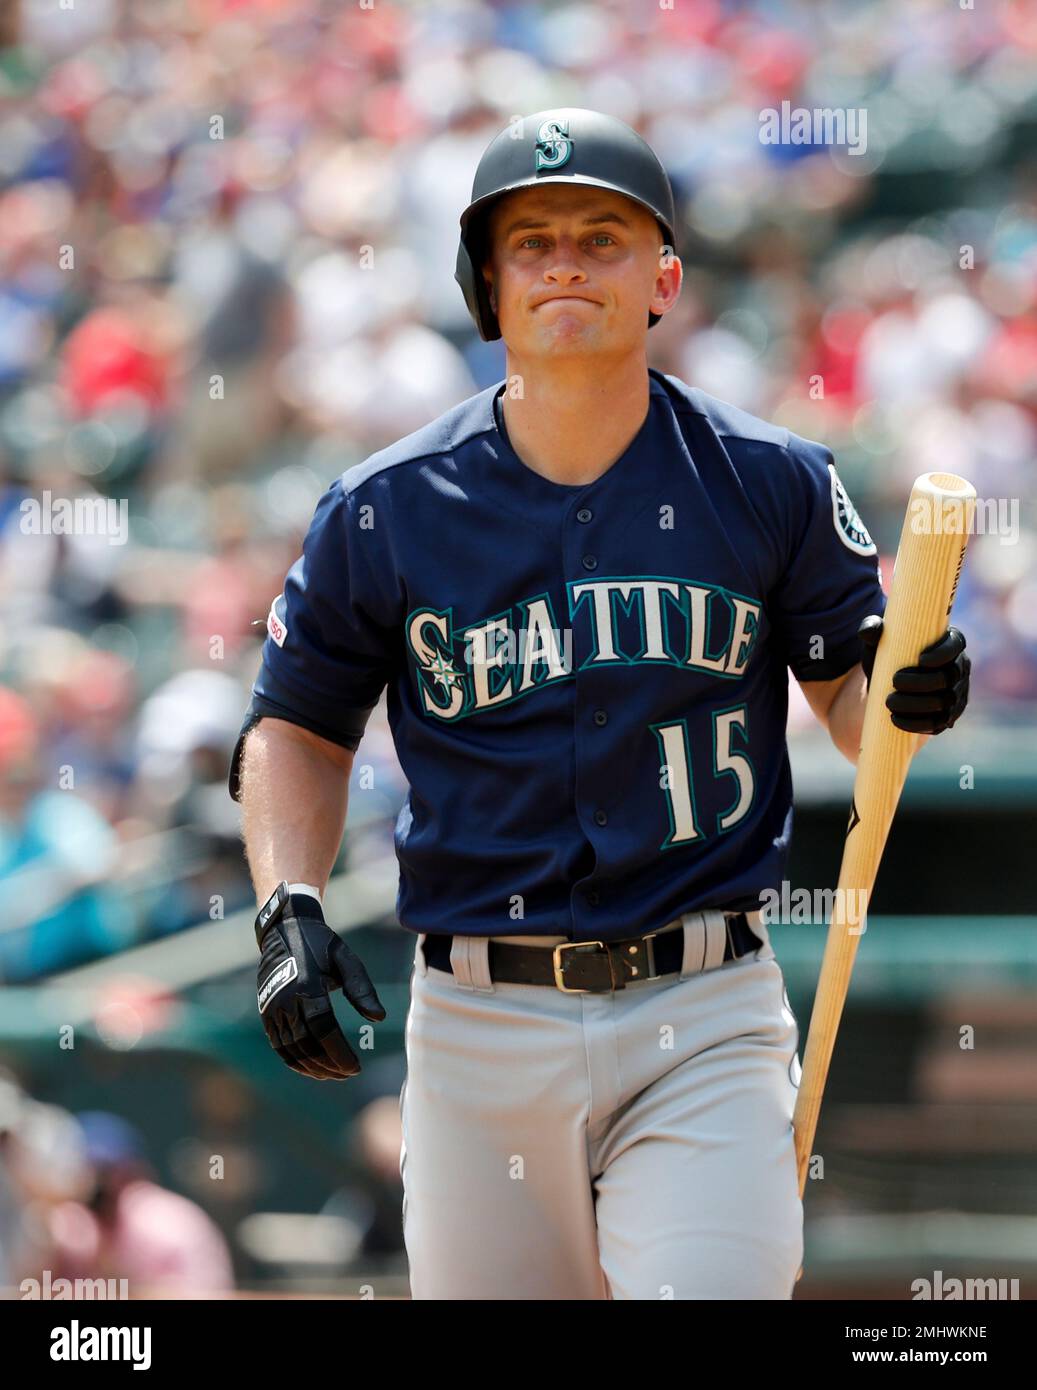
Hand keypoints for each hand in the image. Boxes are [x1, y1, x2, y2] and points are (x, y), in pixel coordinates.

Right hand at [256, 892, 385, 1079]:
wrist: (285, 929)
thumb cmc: (321, 944)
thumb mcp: (346, 959)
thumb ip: (362, 988)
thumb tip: (379, 1018)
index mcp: (307, 986)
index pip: (324, 1031)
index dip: (340, 1054)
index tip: (356, 1068)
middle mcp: (286, 1000)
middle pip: (307, 1045)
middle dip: (329, 1065)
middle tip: (348, 1074)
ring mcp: (272, 1008)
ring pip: (291, 1049)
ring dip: (312, 1067)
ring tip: (333, 1075)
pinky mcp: (266, 1012)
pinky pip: (279, 1044)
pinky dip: (294, 1061)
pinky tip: (311, 1068)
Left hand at [858, 615, 969, 733]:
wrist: (885, 686)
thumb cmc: (886, 657)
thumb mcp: (877, 642)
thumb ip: (871, 629)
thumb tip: (870, 629)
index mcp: (949, 643)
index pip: (956, 645)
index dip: (942, 654)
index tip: (921, 659)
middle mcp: (959, 668)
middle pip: (948, 677)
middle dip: (921, 682)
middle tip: (895, 681)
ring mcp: (957, 694)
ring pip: (944, 702)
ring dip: (916, 704)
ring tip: (889, 702)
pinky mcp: (948, 716)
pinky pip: (938, 723)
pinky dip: (916, 723)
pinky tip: (896, 719)